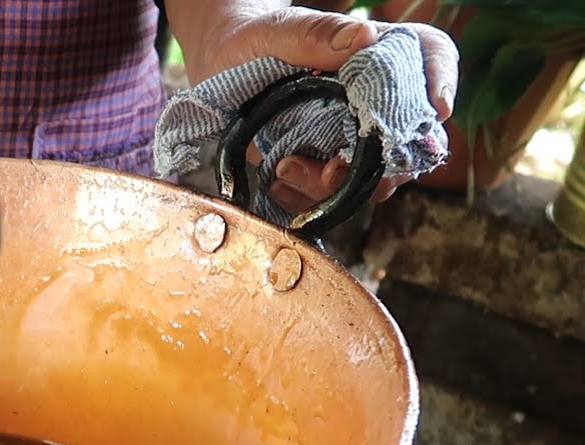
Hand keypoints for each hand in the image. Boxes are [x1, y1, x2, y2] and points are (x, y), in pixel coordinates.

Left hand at [183, 6, 459, 213]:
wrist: (218, 68)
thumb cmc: (251, 40)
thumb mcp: (276, 32)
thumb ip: (315, 33)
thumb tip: (363, 35)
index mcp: (375, 53)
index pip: (431, 55)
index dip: (442, 80)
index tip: (438, 108)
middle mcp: (374, 98)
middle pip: (410, 136)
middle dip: (379, 163)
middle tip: (331, 166)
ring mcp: (352, 135)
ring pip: (374, 176)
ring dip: (337, 186)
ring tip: (285, 168)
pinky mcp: (325, 164)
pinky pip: (334, 195)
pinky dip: (308, 198)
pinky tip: (277, 181)